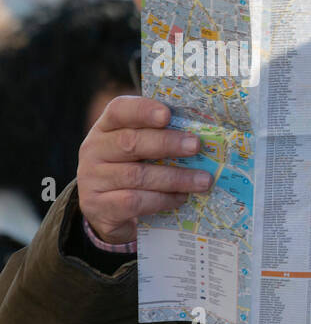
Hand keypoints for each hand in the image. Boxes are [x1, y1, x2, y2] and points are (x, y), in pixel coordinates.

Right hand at [77, 96, 211, 243]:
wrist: (108, 212)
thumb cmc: (132, 173)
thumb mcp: (140, 152)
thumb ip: (160, 138)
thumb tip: (203, 135)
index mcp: (105, 129)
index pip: (118, 110)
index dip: (142, 111)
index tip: (167, 114)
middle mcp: (94, 150)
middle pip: (129, 142)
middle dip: (166, 143)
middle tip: (195, 146)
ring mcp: (92, 179)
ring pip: (136, 175)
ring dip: (175, 178)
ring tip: (203, 180)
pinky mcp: (100, 206)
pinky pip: (134, 201)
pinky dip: (162, 199)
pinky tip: (181, 198)